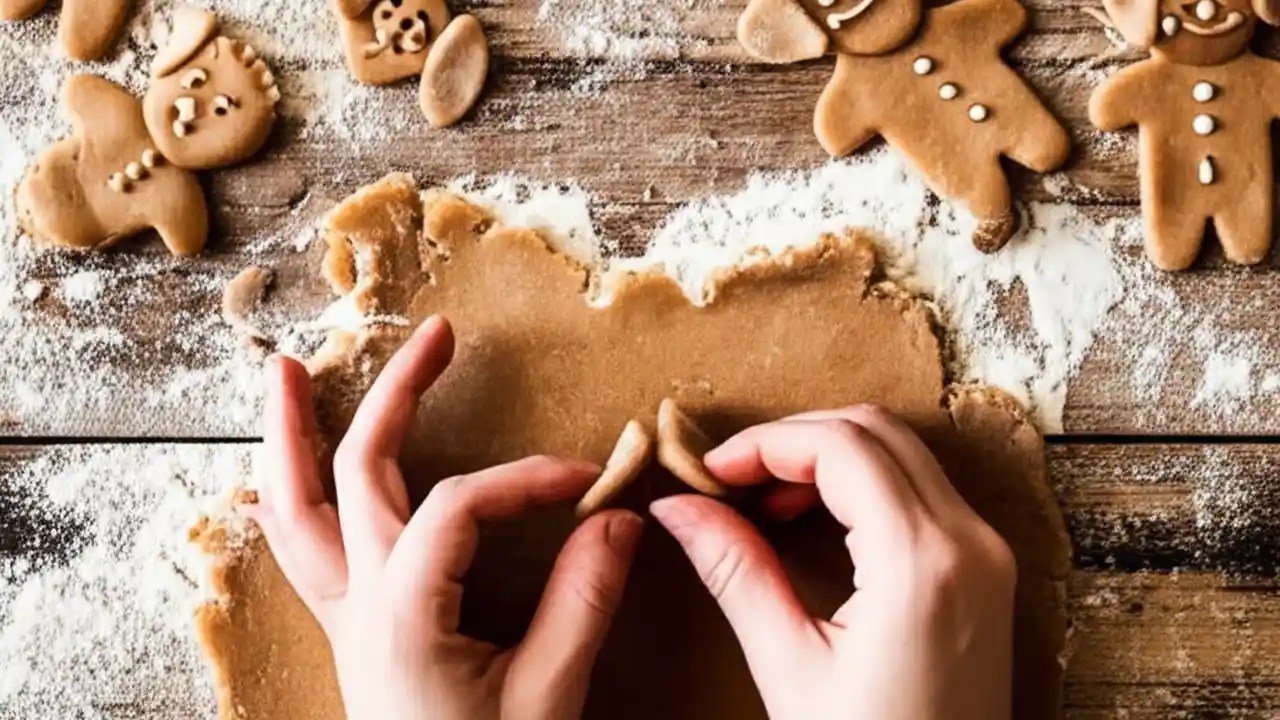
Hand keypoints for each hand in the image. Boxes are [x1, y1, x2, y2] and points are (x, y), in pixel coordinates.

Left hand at [247, 316, 643, 719]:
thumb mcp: (548, 696)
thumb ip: (581, 603)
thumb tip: (617, 522)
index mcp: (406, 615)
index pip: (461, 505)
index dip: (525, 477)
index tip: (586, 481)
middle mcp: (359, 604)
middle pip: (356, 473)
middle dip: (394, 395)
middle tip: (437, 336)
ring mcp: (343, 617)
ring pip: (292, 510)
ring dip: (290, 436)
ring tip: (282, 372)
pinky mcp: (348, 630)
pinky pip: (296, 550)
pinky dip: (284, 498)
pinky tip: (278, 475)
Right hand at [650, 406, 1016, 719]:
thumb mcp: (788, 666)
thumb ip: (735, 570)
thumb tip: (678, 507)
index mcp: (921, 562)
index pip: (840, 446)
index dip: (765, 443)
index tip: (712, 470)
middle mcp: (969, 542)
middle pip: (875, 430)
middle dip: (794, 439)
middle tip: (732, 477)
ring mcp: (986, 553)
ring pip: (901, 451)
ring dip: (828, 455)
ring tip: (763, 498)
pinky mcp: (985, 571)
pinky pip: (922, 489)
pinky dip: (862, 482)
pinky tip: (812, 515)